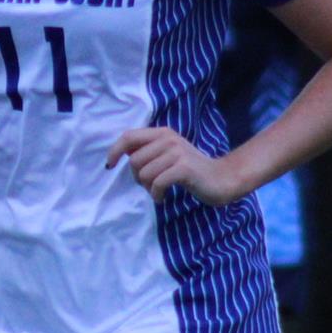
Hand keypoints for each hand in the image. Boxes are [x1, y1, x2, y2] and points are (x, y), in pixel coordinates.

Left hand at [107, 127, 244, 205]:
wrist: (221, 179)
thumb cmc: (191, 170)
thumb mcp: (168, 154)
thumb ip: (148, 151)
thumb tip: (121, 153)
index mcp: (162, 133)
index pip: (129, 136)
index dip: (115, 151)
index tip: (110, 165)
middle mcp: (168, 139)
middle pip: (134, 161)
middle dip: (137, 178)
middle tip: (151, 186)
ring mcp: (177, 152)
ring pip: (144, 174)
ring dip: (148, 189)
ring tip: (159, 191)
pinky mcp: (184, 168)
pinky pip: (157, 183)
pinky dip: (157, 195)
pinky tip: (162, 198)